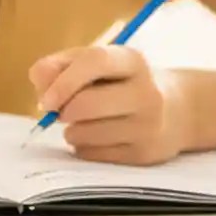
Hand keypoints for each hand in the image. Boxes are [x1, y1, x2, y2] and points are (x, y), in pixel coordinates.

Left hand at [28, 46, 191, 165]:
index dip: (63, 80)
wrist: (175, 110)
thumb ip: (57, 67)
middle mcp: (147, 92)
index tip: (44, 100)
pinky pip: (94, 154)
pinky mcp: (145, 153)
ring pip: (87, 133)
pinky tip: (95, 138)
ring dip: (70, 131)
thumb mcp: (91, 63)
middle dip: (62, 111)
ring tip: (80, 124)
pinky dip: (83, 147)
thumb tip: (40, 86)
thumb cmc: (117, 83)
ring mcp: (149, 125)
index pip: (94, 61)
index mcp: (131, 61)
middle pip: (86, 104)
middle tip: (58, 112)